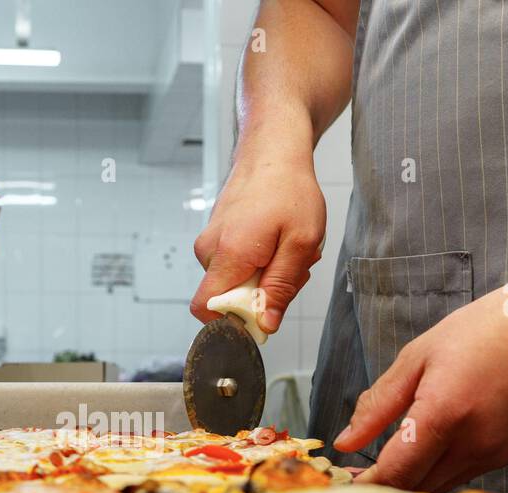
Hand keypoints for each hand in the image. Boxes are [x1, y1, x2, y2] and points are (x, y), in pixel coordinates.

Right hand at [191, 153, 324, 333]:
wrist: (272, 153)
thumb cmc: (289, 191)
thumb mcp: (301, 243)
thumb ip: (281, 287)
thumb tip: (265, 325)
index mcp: (229, 254)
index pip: (206, 309)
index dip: (233, 320)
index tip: (262, 310)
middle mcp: (210, 250)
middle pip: (226, 299)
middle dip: (260, 296)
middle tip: (290, 268)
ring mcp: (209, 244)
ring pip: (233, 284)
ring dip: (263, 277)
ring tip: (284, 250)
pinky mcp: (214, 239)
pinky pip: (233, 267)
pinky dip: (256, 264)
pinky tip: (273, 242)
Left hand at [332, 292, 507, 492]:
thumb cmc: (482, 330)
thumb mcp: (418, 356)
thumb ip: (378, 404)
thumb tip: (344, 443)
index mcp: (445, 413)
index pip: (396, 472)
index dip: (366, 485)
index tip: (343, 484)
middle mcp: (473, 443)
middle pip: (415, 487)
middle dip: (383, 486)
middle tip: (355, 476)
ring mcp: (494, 453)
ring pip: (438, 485)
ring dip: (410, 481)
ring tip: (384, 462)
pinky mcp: (506, 455)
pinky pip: (460, 474)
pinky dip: (436, 470)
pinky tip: (424, 450)